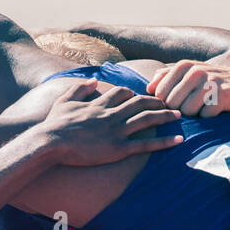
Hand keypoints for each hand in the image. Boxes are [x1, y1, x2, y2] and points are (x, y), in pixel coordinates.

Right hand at [36, 80, 182, 165]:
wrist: (51, 142)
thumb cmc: (54, 124)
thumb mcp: (64, 101)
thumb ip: (80, 89)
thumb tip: (94, 81)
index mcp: (100, 104)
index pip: (123, 93)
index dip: (134, 94)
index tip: (142, 97)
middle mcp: (112, 114)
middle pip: (140, 103)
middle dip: (156, 102)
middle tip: (169, 102)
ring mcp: (116, 131)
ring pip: (146, 119)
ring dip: (165, 116)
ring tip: (178, 115)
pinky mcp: (118, 149)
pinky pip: (145, 145)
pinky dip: (163, 142)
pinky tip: (178, 141)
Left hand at [146, 60, 229, 116]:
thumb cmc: (211, 84)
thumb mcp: (189, 75)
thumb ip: (167, 77)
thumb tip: (148, 87)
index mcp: (183, 66)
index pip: (160, 94)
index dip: (168, 103)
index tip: (182, 101)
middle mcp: (196, 71)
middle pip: (172, 104)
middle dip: (181, 110)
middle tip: (196, 105)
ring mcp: (210, 82)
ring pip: (187, 111)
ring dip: (195, 115)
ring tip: (205, 107)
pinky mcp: (223, 95)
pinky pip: (205, 116)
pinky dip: (209, 118)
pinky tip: (217, 110)